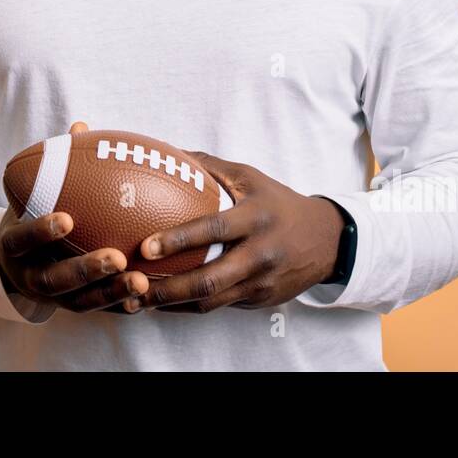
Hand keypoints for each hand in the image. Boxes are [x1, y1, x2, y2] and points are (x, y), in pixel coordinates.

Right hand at [0, 121, 150, 314]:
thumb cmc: (30, 216)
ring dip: (110, 293)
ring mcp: (50, 297)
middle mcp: (29, 275)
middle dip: (86, 270)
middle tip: (117, 257)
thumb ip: (55, 166)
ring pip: (79, 301)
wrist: (13, 263)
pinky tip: (145, 298)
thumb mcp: (31, 196)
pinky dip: (118, 305)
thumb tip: (81, 126)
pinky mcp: (70, 308)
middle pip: (55, 279)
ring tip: (142, 282)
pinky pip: (95, 310)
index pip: (24, 238)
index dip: (42, 231)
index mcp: (15, 245)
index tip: (67, 218)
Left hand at [121, 150, 343, 313]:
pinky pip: (219, 307)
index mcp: (256, 217)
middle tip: (131, 284)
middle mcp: (260, 253)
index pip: (214, 229)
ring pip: (211, 301)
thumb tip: (167, 150)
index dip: (179, 239)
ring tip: (134, 301)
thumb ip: (210, 166)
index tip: (145, 246)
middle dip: (167, 287)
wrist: (327, 240)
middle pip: (210, 279)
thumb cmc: (278, 202)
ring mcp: (261, 282)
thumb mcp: (250, 177)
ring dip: (170, 304)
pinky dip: (187, 307)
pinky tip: (160, 303)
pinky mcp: (260, 301)